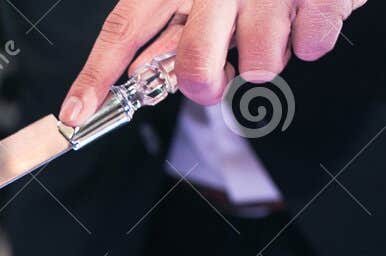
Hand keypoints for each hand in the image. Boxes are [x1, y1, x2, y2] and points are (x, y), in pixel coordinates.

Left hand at [60, 0, 365, 123]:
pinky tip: (305, 12)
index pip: (124, 28)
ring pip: (259, 66)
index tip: (74, 114)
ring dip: (266, 58)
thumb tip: (141, 73)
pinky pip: (310, 48)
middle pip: (195, 66)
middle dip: (204, 87)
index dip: (97, 74)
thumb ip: (170, 28)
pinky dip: (309, 40)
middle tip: (215, 78)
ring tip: (273, 22)